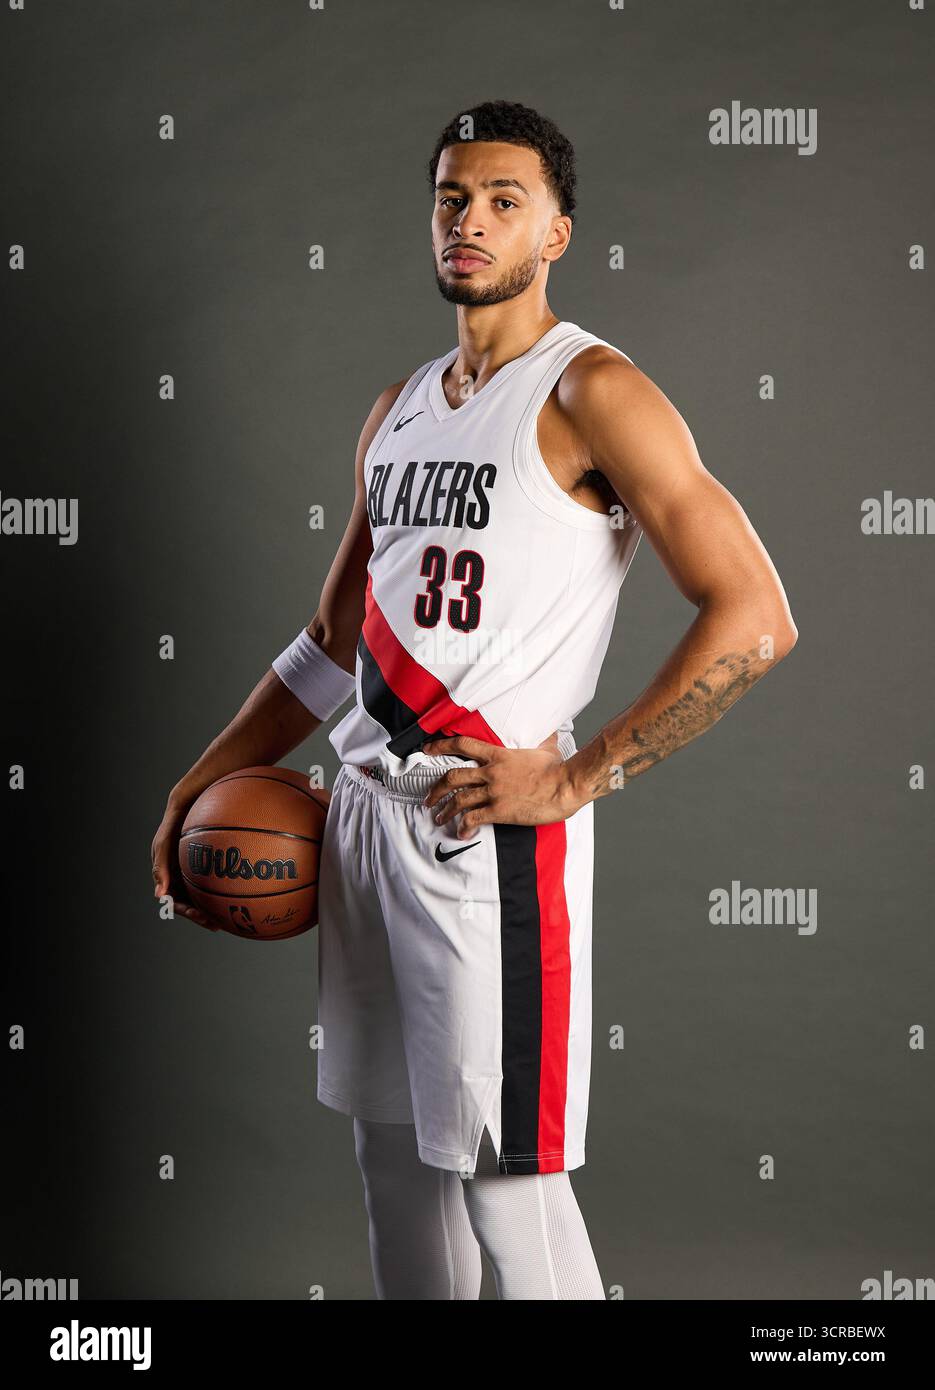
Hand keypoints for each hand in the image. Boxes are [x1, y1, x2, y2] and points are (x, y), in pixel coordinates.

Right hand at [151, 796, 219, 931]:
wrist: (197, 795)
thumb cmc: (178, 818)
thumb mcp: (165, 840)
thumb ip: (160, 864)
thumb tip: (159, 896)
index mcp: (168, 872)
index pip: (175, 901)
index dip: (188, 912)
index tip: (202, 918)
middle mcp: (182, 872)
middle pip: (192, 901)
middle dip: (202, 915)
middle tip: (217, 924)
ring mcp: (197, 866)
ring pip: (205, 893)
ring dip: (214, 907)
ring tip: (229, 917)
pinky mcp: (212, 860)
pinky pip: (219, 878)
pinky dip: (227, 888)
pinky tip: (243, 893)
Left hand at [421, 733, 583, 835]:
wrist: (565, 786)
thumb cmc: (558, 768)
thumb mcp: (546, 747)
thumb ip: (540, 739)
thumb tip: (550, 730)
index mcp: (499, 755)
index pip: (462, 745)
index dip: (441, 746)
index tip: (427, 749)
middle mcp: (491, 773)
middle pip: (453, 777)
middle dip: (436, 788)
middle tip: (429, 797)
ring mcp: (494, 792)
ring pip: (459, 800)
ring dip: (445, 810)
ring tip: (439, 818)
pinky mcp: (500, 811)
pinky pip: (474, 819)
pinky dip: (464, 827)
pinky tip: (461, 833)